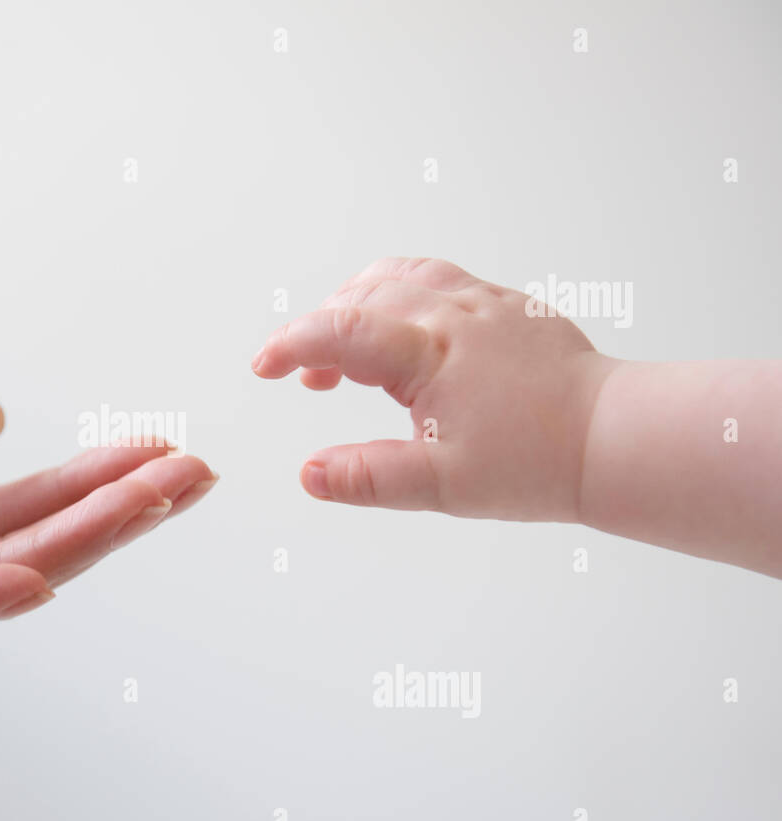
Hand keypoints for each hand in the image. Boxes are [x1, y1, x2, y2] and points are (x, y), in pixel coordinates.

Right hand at [251, 257, 617, 521]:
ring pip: (398, 276)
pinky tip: (400, 336)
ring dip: (354, 305)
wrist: (616, 438)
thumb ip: (369, 477)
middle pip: (360, 297)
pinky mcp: (506, 306)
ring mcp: (483, 302)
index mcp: (430, 351)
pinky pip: (436, 278)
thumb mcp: (442, 486)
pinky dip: (396, 297)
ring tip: (343, 353)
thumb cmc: (537, 463)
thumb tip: (309, 474)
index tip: (262, 368)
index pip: (338, 330)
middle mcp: (452, 312)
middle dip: (317, 331)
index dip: (290, 345)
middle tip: (304, 380)